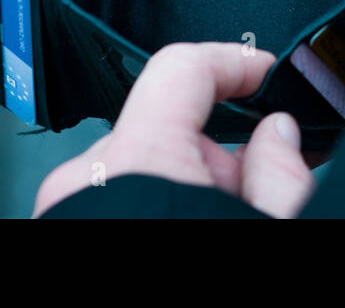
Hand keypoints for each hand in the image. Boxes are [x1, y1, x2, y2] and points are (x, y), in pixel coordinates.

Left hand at [33, 43, 315, 217]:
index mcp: (138, 162)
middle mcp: (88, 178)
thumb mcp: (273, 225)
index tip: (266, 72)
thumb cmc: (196, 292)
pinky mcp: (63, 224)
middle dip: (223, 154)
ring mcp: (68, 206)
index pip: (183, 66)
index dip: (236, 61)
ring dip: (190, 189)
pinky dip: (158, 207)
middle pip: (171, 127)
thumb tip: (280, 136)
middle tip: (263, 196)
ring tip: (228, 224)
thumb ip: (281, 174)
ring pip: (147, 169)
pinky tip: (189, 230)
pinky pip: (119, 197)